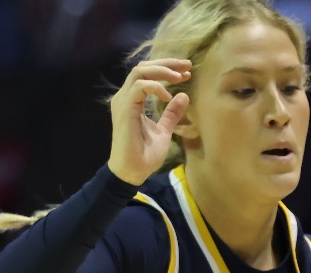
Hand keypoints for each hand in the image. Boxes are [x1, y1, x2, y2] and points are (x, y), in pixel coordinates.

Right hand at [108, 59, 191, 186]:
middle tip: (187, 66)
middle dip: (167, 64)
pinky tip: (167, 96)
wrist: (133, 172)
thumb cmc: (145, 154)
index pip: (147, 73)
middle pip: (143, 66)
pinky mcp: (124, 109)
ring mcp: (123, 101)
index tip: (187, 72)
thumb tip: (184, 96)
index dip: (167, 69)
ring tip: (179, 78)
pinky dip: (155, 87)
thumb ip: (171, 114)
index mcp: (132, 99)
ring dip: (162, 71)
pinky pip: (139, 87)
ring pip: (140, 71)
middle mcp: (125, 96)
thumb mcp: (164, 130)